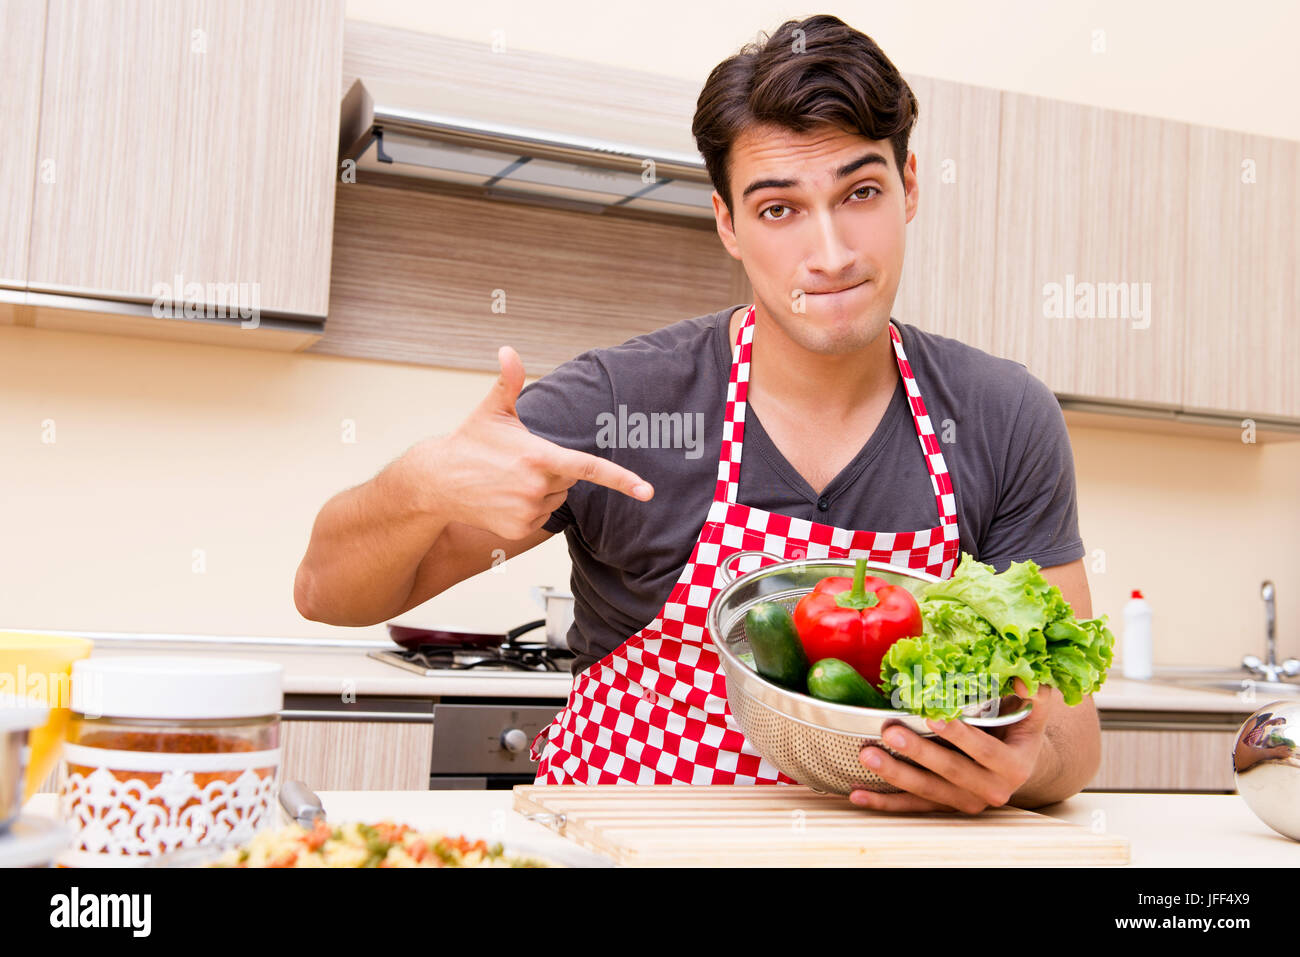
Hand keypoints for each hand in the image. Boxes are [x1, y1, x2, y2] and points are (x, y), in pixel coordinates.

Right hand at [415, 345, 653, 539]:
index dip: (622, 479)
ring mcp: (528, 511)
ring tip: (509, 479)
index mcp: (538, 456)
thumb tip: (508, 350)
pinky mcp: (520, 529)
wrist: (438, 482)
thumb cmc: (470, 442)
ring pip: (556, 499)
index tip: (646, 491)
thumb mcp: (492, 410)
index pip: (588, 468)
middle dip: (553, 470)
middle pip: (569, 480)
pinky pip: (542, 517)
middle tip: (520, 462)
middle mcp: (536, 487)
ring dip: (543, 490)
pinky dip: (531, 508)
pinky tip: (505, 497)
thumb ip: (508, 381)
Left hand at [848, 677, 1054, 813]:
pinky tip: (858, 793)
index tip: (933, 715)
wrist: (1019, 765)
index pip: (984, 749)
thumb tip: (1025, 676)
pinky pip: (912, 807)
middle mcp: (990, 789)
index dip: (959, 734)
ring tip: (867, 754)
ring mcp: (965, 802)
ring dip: (895, 774)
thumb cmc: (1019, 730)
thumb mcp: (1035, 712)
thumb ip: (1036, 694)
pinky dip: (884, 801)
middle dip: (919, 752)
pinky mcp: (944, 808)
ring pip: (927, 790)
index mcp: (1013, 766)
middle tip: (890, 732)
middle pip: (950, 771)